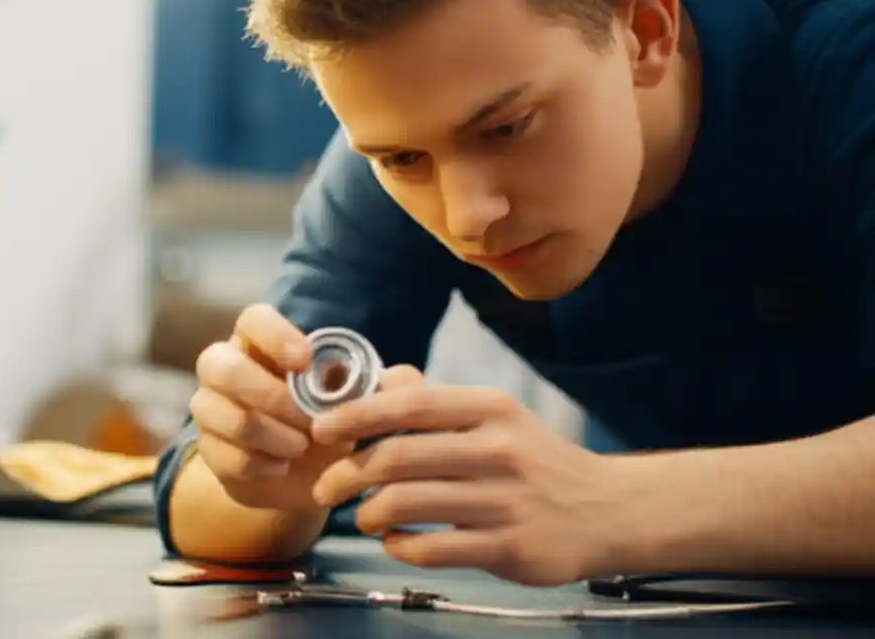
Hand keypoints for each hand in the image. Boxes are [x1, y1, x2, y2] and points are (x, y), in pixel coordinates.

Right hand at [190, 305, 420, 512]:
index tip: (303, 360)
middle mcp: (227, 367)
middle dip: (268, 396)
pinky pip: (222, 454)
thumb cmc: (333, 424)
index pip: (252, 320)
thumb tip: (407, 377)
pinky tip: (281, 468)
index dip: (274, 336)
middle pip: (220, 365)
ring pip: (215, 412)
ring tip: (299, 450)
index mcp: (263, 344)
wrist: (308, 478)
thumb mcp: (362, 406)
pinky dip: (259, 465)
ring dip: (267, 435)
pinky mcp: (208, 448)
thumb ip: (385, 389)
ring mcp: (211, 407)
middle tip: (308, 422)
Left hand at [311, 382, 619, 586]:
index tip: (323, 429)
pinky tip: (394, 541)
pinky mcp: (509, 549)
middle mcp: (498, 451)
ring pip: (405, 504)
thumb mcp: (497, 417)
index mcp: (491, 410)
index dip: (356, 415)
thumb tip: (379, 382)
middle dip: (345, 473)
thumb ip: (437, 402)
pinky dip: (398, 546)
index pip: (409, 404)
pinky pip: (430, 549)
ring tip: (362, 516)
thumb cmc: (538, 460)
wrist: (609, 511)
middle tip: (325, 487)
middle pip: (396, 457)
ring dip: (367, 512)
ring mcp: (505, 502)